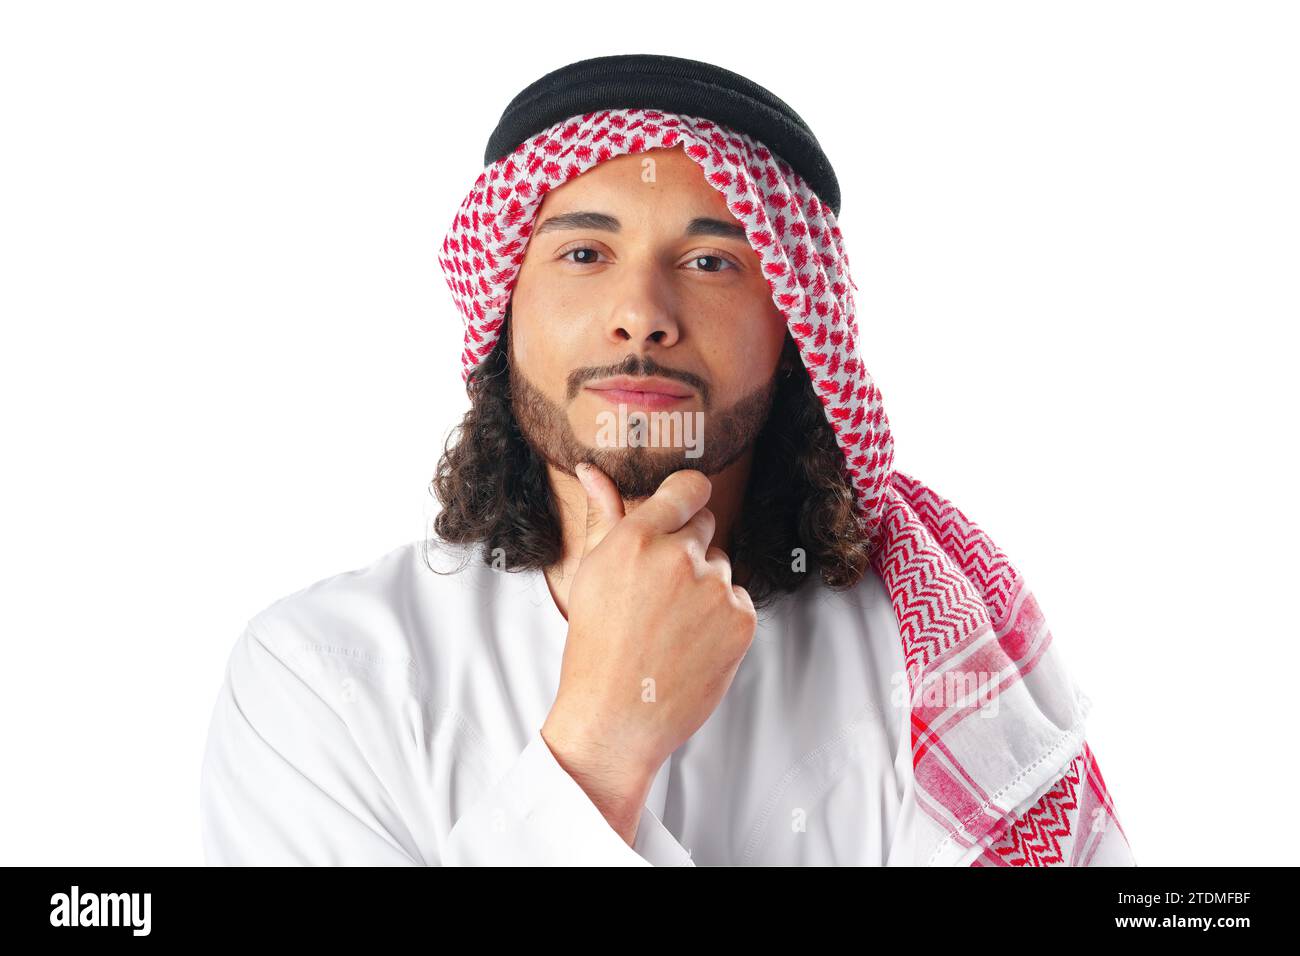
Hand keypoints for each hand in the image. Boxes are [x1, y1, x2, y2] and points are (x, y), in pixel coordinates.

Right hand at [540, 463, 757, 841]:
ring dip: (706, 588)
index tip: (683, 513)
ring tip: (672, 627)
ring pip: (722, 568)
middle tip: (660, 595)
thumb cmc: (597, 645)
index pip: (687, 488)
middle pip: (705, 527)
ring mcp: (714, 589)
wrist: (617, 718)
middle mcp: (678, 557)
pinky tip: (693, 644)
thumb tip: (592, 470)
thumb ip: (603, 516)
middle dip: (688, 552)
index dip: (687, 500)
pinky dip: (723, 621)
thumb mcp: (592, 574)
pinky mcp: (741, 620)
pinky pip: (739, 601)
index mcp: (636, 539)